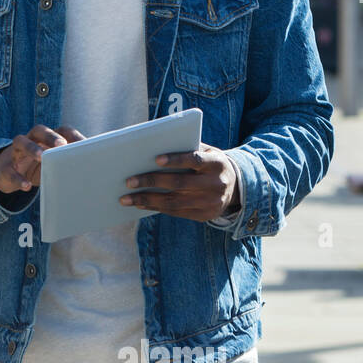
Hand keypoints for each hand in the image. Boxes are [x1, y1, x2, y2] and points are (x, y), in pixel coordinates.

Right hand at [0, 125, 84, 193]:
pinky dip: (18, 178)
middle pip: (39, 130)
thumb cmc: (39, 168)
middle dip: (50, 136)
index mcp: (47, 138)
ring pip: (21, 142)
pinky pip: (10, 170)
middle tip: (61, 144)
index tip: (85, 144)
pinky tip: (26, 186)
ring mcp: (17, 152)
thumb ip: (70, 164)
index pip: (62, 130)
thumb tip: (95, 172)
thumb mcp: (55, 165)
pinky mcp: (6, 167)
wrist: (10, 175)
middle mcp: (31, 140)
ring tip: (41, 157)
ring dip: (31, 148)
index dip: (73, 135)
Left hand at [120, 142, 238, 222]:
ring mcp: (211, 202)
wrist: (235, 187)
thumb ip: (187, 148)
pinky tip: (140, 204)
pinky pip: (176, 212)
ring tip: (126, 198)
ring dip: (147, 200)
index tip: (155, 159)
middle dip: (151, 182)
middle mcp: (216, 184)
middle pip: (180, 183)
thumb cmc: (210, 163)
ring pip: (174, 202)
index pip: (195, 160)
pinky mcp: (204, 215)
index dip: (176, 160)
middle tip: (129, 181)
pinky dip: (155, 207)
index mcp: (216, 163)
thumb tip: (153, 147)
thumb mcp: (207, 152)